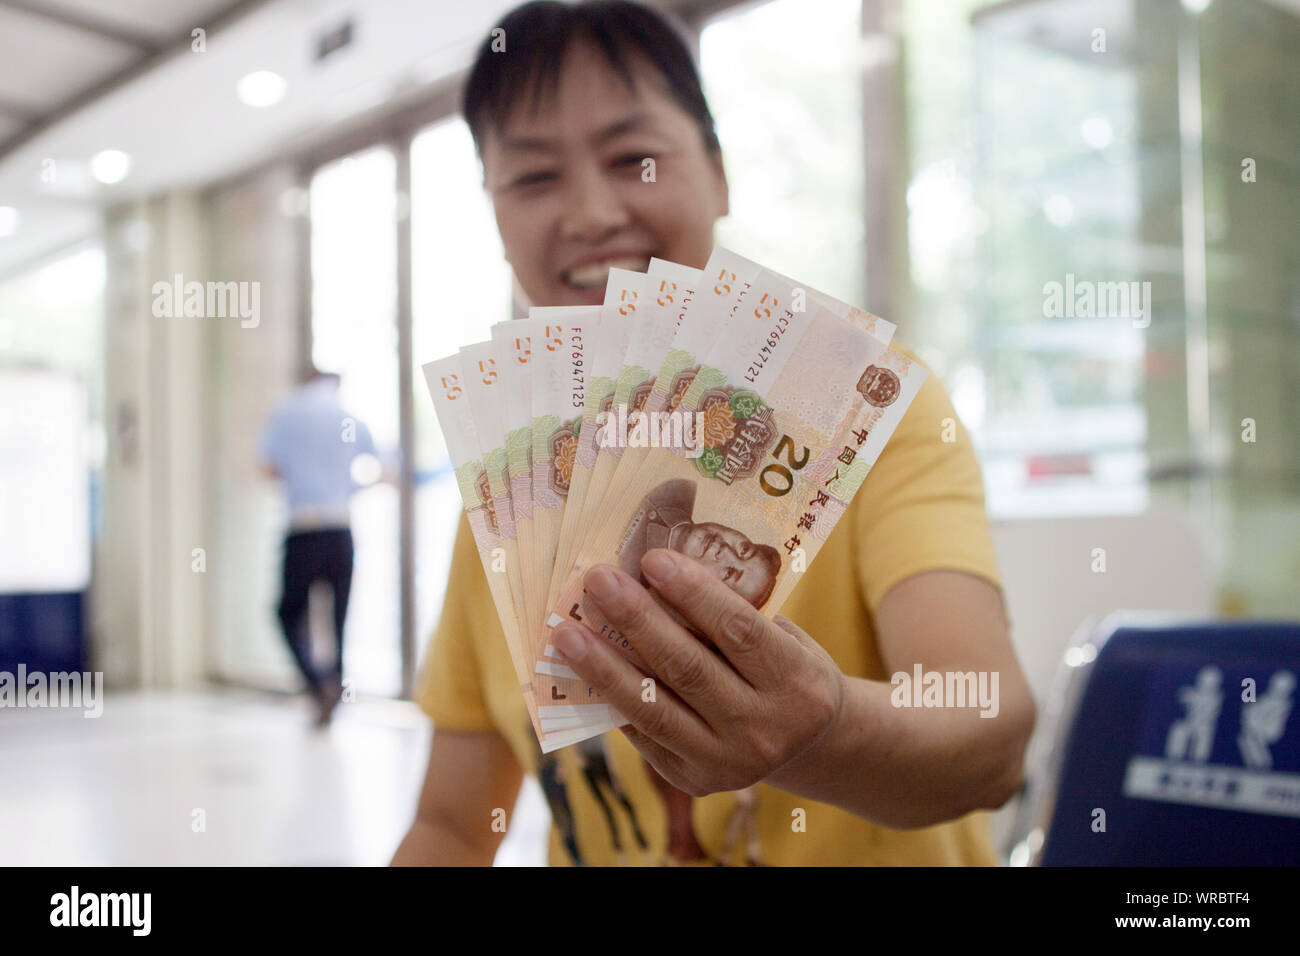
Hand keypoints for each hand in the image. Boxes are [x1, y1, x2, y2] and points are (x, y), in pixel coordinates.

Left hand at [551, 548, 845, 796]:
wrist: (808, 745)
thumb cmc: (786, 669)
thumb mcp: (783, 638)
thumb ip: (733, 617)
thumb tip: (653, 577)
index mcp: (797, 683)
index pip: (737, 630)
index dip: (693, 593)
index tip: (652, 558)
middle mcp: (764, 728)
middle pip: (687, 667)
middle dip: (636, 619)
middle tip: (598, 579)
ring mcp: (727, 762)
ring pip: (654, 709)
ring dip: (603, 666)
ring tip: (566, 631)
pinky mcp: (695, 781)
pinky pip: (643, 734)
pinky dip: (610, 699)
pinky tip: (582, 669)